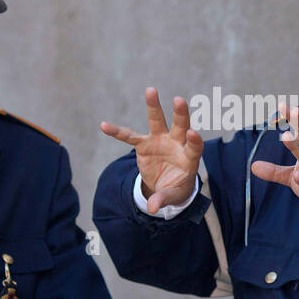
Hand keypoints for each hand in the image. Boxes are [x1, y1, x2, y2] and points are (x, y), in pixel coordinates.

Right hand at [100, 87, 203, 214]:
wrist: (165, 186)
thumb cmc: (175, 189)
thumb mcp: (172, 196)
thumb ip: (163, 199)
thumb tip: (154, 208)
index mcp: (189, 157)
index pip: (194, 145)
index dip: (194, 140)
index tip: (193, 133)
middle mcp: (176, 143)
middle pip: (180, 126)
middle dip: (181, 114)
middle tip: (179, 100)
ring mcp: (160, 141)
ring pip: (157, 121)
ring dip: (154, 106)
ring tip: (151, 90)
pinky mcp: (144, 144)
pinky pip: (130, 137)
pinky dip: (118, 132)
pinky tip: (104, 126)